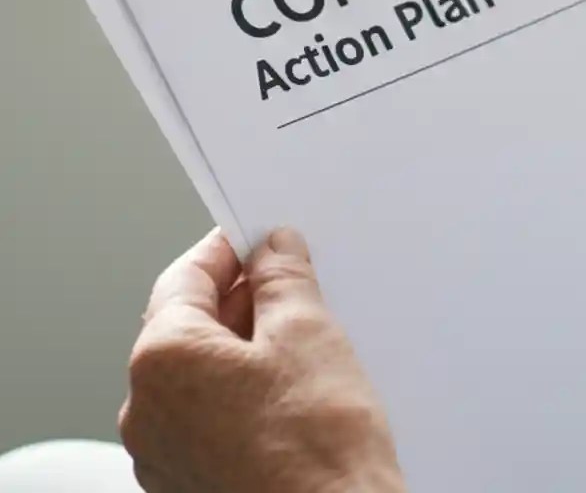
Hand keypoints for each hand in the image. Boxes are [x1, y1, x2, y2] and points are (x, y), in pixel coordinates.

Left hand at [119, 228, 404, 492]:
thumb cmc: (318, 448)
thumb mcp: (309, 333)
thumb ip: (283, 281)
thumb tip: (275, 252)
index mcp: (161, 360)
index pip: (185, 278)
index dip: (228, 249)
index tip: (257, 237)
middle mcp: (145, 410)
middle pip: (188, 327)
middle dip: (239, 301)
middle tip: (291, 285)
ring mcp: (164, 454)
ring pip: (199, 376)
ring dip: (241, 350)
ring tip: (302, 344)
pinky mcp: (190, 482)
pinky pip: (208, 419)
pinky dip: (240, 395)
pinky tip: (290, 392)